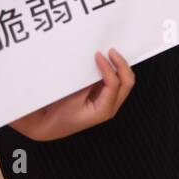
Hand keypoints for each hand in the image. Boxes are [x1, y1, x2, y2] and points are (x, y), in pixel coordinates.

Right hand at [8, 49, 134, 140]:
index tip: (99, 55)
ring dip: (120, 67)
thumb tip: (98, 66)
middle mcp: (110, 107)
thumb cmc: (59, 116)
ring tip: (111, 55)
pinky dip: (114, 71)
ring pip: (124, 82)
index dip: (108, 67)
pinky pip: (115, 82)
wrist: (50, 126)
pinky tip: (106, 63)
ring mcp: (109, 103)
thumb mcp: (73, 98)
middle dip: (122, 65)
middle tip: (112, 52)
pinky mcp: (104, 98)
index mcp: (104, 110)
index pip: (114, 84)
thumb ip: (88, 84)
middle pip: (127, 82)